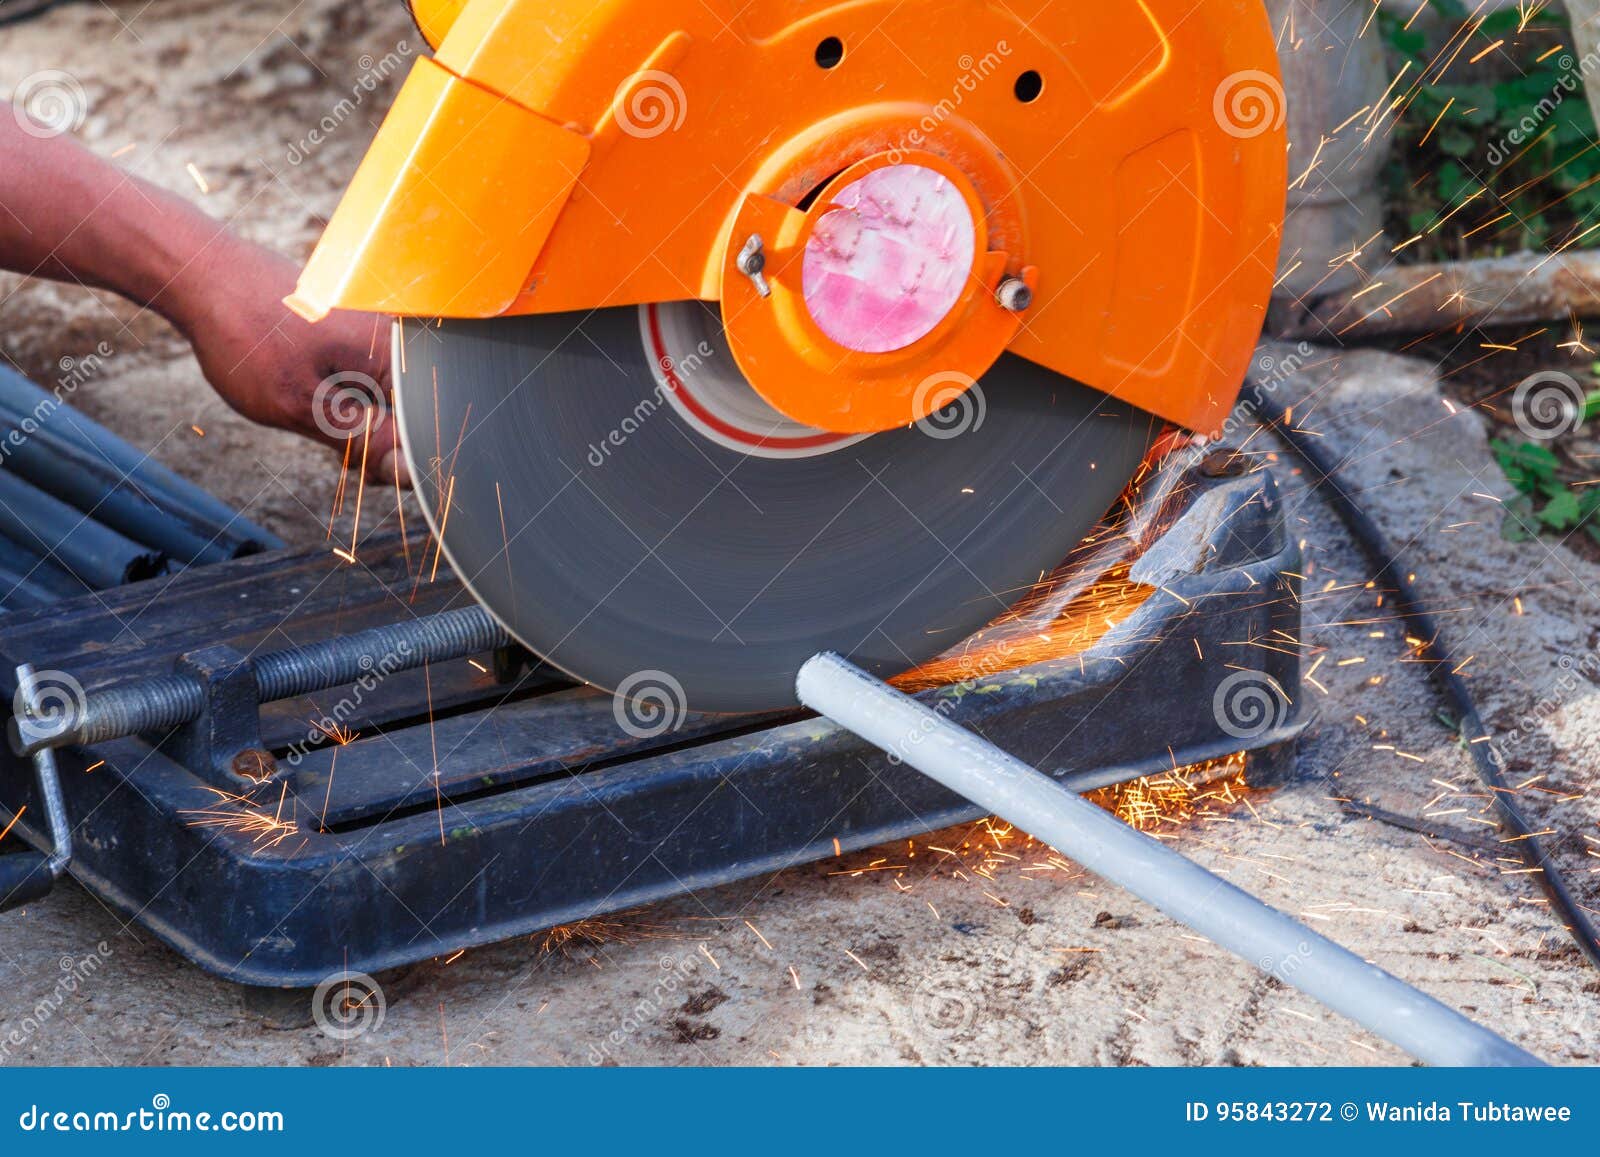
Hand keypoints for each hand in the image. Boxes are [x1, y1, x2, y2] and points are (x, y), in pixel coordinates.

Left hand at [174, 236, 408, 485]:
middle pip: (416, 412)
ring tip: (317, 412)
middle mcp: (400, 335)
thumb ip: (361, 440)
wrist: (202, 272)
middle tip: (335, 448)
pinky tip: (317, 392)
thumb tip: (408, 472)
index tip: (365, 469)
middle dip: (382, 442)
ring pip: (394, 396)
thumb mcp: (300, 403)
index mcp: (397, 351)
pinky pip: (375, 375)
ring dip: (364, 420)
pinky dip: (352, 396)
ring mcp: (381, 328)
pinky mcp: (361, 327)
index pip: (430, 426)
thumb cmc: (247, 333)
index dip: (403, 460)